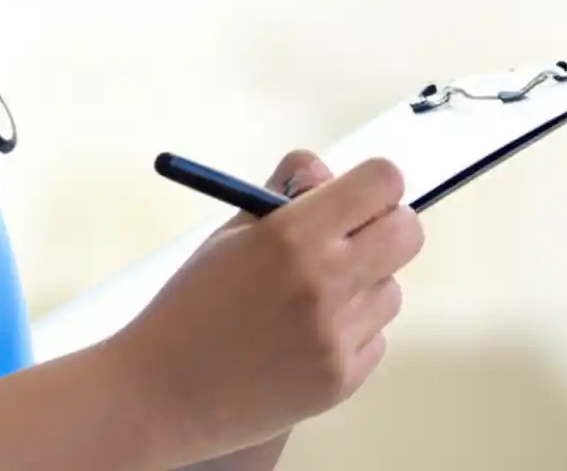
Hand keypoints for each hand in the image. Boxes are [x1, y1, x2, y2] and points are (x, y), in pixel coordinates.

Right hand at [109, 155, 422, 467]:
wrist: (158, 393)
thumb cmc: (187, 309)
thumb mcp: (226, 237)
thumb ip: (281, 196)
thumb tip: (326, 174)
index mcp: (290, 235)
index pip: (382, 182)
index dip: (374, 185)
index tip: (359, 196)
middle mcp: (322, 281)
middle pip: (408, 232)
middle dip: (385, 227)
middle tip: (352, 239)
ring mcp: (335, 335)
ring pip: (391, 290)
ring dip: (362, 287)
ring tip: (305, 302)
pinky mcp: (341, 379)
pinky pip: (373, 338)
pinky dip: (348, 333)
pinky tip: (298, 339)